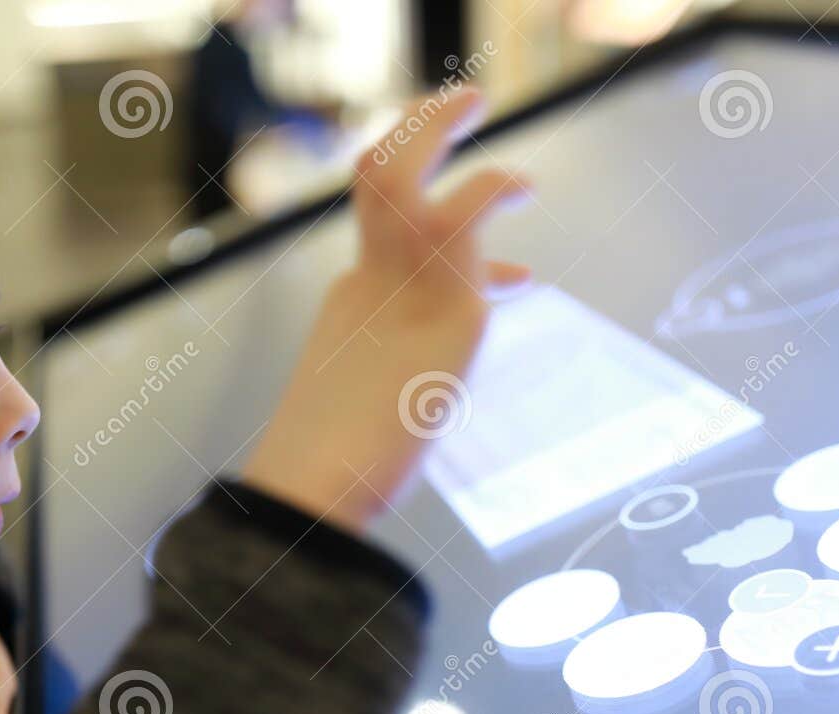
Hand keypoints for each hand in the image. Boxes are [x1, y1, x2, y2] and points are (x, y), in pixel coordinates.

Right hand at [240, 86, 531, 533]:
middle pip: (374, 177)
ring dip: (436, 125)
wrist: (316, 484)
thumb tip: (410, 414)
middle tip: (458, 104)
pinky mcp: (449, 304)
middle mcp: (370, 283)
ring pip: (401, 171)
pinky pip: (470, 212)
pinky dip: (499, 186)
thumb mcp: (371, 421)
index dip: (442, 231)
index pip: (390, 246)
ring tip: (473, 103)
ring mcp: (403, 287)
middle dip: (415, 132)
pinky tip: (522, 190)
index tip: (509, 272)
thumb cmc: (336, 474)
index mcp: (353, 312)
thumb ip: (398, 395)